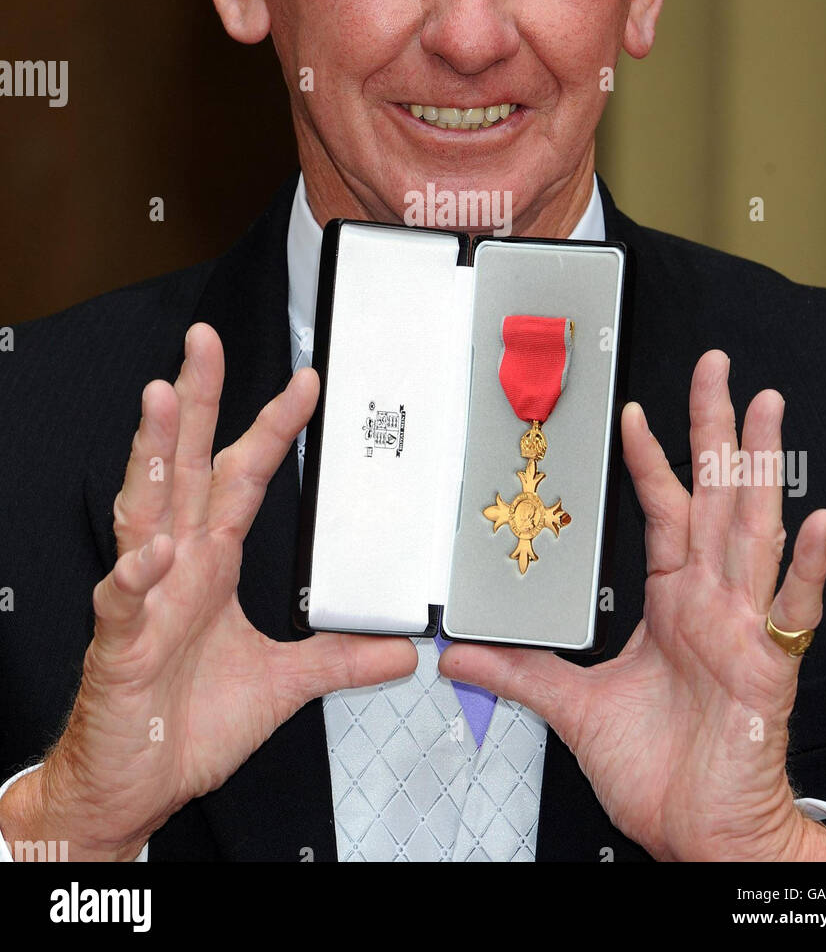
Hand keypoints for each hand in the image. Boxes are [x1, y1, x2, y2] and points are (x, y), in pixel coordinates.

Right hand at [1, 323, 415, 859]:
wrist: (137, 785)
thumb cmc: (189, 724)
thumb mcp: (286, 684)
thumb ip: (342, 659)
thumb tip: (401, 650)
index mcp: (211, 562)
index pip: (245, 476)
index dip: (275, 428)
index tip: (307, 384)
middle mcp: (177, 566)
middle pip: (187, 466)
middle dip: (196, 402)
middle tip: (204, 344)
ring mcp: (147, 598)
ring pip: (146, 512)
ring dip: (154, 457)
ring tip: (162, 403)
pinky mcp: (121, 645)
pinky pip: (125, 602)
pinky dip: (135, 576)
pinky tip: (148, 553)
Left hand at [439, 349, 825, 861]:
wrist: (697, 831)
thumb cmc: (658, 768)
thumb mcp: (574, 708)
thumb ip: (520, 673)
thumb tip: (462, 654)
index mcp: (673, 600)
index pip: (663, 508)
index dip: (649, 457)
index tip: (634, 410)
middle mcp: (711, 601)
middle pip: (715, 496)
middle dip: (717, 430)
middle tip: (718, 369)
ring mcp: (743, 627)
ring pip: (754, 530)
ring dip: (761, 470)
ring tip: (767, 413)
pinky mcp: (768, 666)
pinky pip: (793, 608)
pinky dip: (807, 565)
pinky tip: (815, 522)